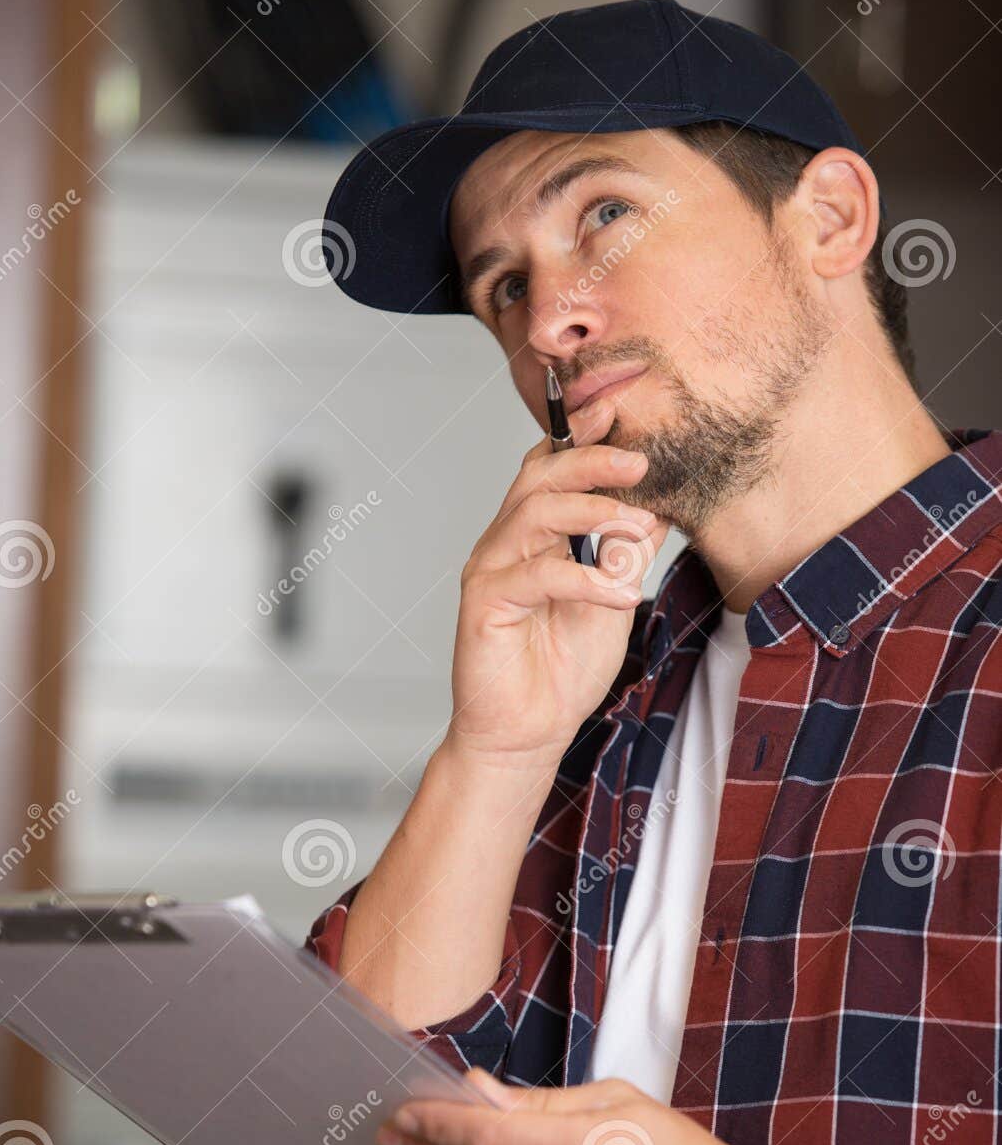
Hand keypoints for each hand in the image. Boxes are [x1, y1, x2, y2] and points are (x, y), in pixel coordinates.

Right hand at [446, 399, 668, 773]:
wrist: (527, 734)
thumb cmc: (563, 668)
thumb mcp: (612, 597)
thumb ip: (627, 552)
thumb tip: (661, 503)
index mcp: (533, 534)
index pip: (549, 467)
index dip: (581, 436)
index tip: (621, 411)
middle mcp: (506, 543)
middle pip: (538, 476)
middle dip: (590, 460)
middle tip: (638, 461)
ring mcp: (491, 570)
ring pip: (533, 514)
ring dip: (590, 510)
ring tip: (635, 525)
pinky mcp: (484, 605)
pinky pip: (535, 575)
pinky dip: (583, 578)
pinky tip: (620, 593)